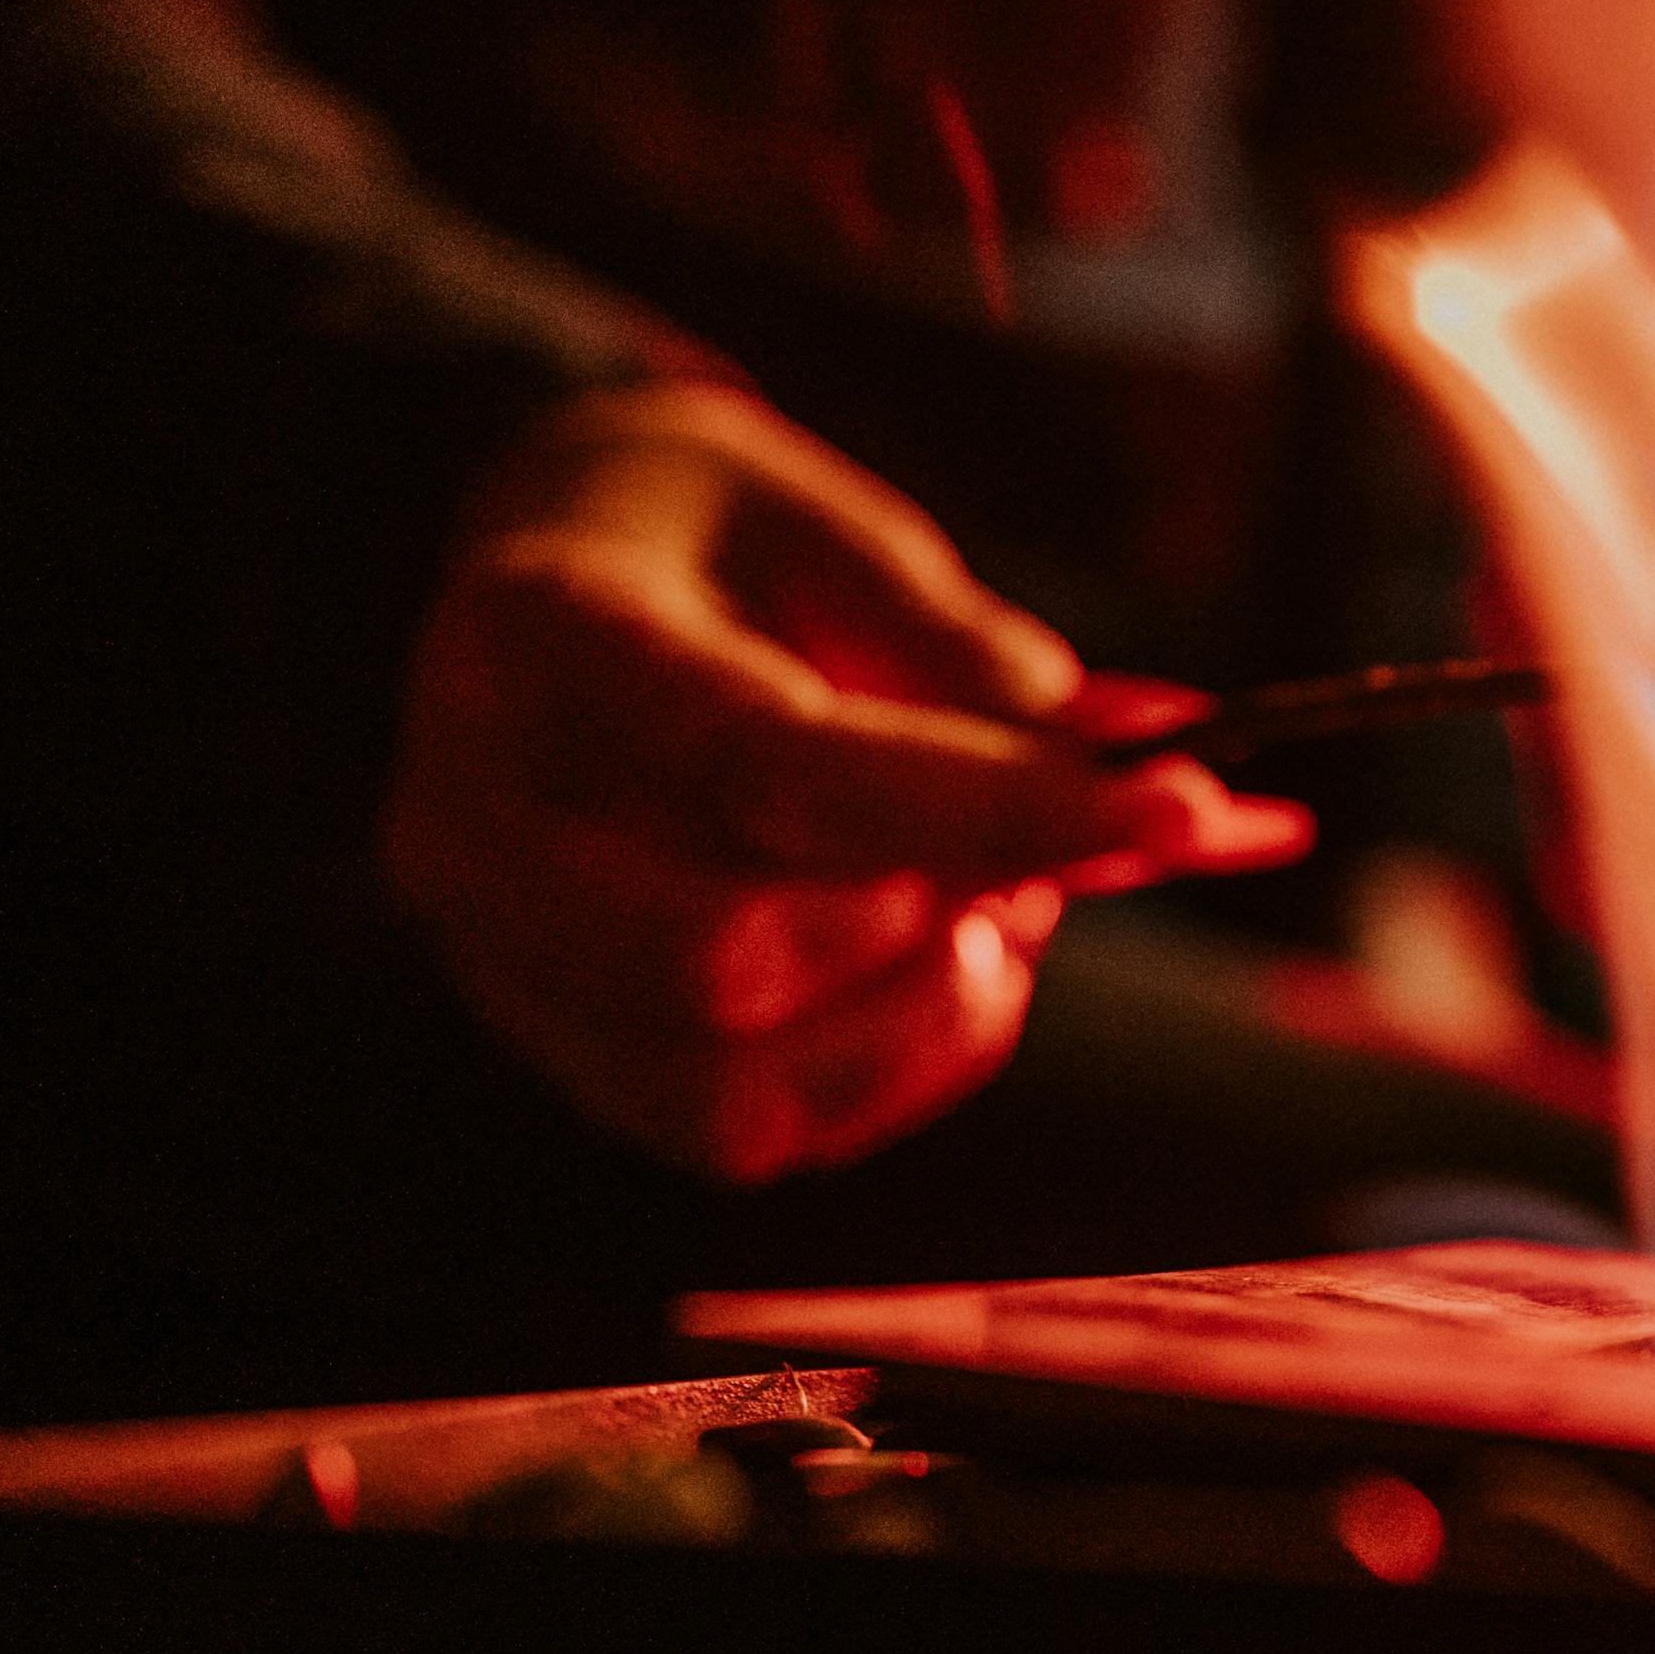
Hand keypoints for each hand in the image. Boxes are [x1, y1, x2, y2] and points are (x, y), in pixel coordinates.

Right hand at [385, 380, 1307, 1181]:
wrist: (544, 575)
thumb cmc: (706, 540)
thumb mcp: (820, 518)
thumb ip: (951, 633)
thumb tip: (1128, 743)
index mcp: (541, 641)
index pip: (772, 759)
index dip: (989, 802)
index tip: (1179, 808)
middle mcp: (475, 818)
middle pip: (721, 954)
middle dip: (937, 914)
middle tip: (1042, 845)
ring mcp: (499, 957)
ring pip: (732, 1086)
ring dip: (919, 1015)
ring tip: (988, 906)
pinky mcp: (562, 1051)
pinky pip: (743, 1135)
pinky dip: (888, 1073)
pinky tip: (938, 968)